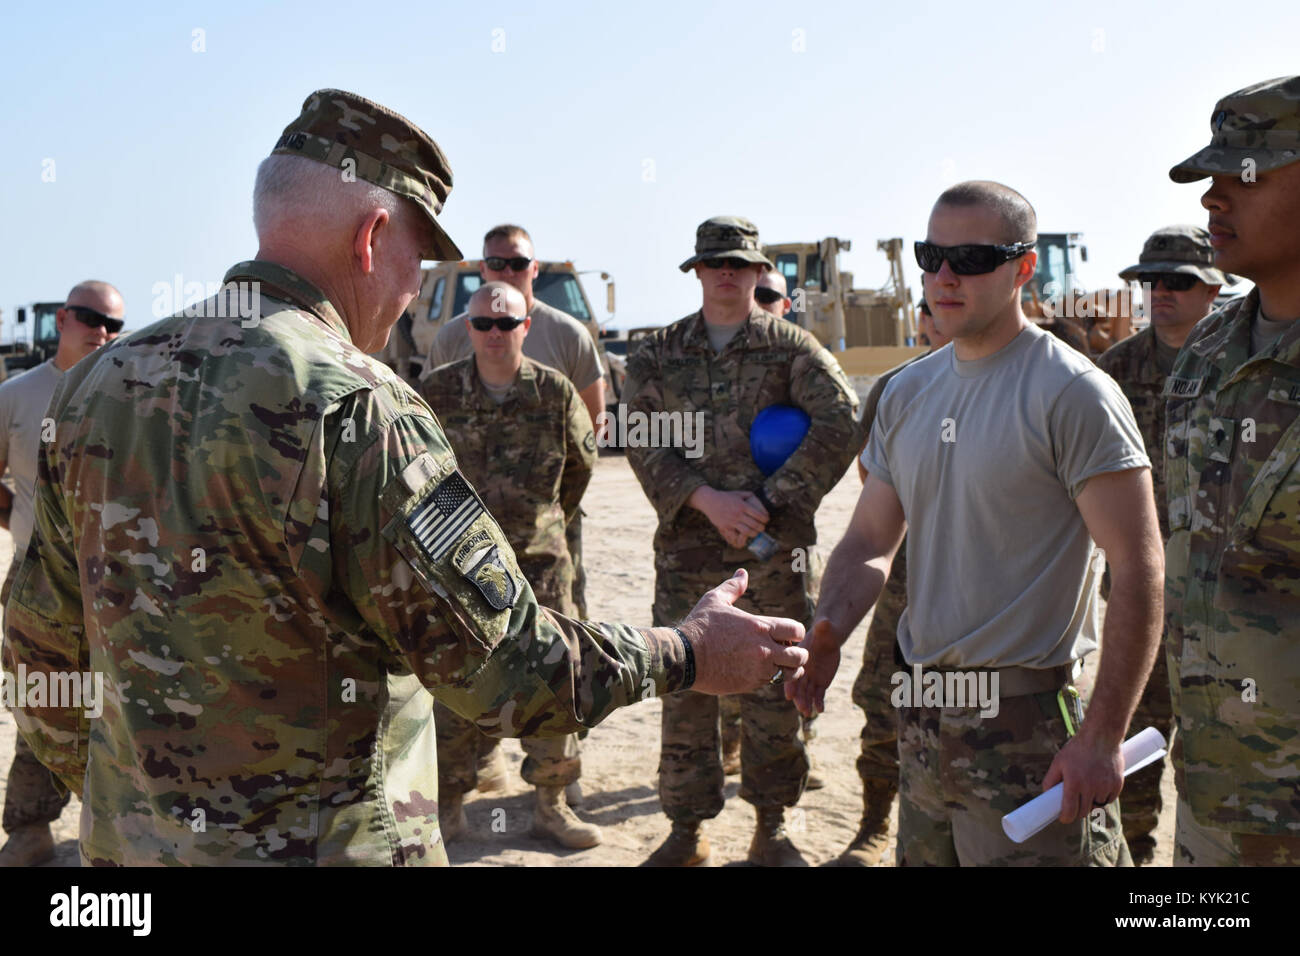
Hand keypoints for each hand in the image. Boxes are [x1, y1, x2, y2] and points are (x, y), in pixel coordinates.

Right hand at [681, 569, 806, 694]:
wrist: (683, 657)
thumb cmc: (699, 626)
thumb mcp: (715, 600)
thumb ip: (733, 587)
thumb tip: (742, 573)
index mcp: (760, 627)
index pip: (797, 630)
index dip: (796, 632)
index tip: (788, 634)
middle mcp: (764, 649)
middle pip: (799, 656)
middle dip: (798, 654)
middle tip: (789, 652)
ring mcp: (758, 670)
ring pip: (789, 674)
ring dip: (788, 670)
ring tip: (780, 666)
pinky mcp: (749, 684)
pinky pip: (770, 683)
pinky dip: (769, 679)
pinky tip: (759, 671)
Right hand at [690, 487, 768, 548]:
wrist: (709, 501)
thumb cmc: (724, 497)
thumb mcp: (737, 493)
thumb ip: (748, 495)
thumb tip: (757, 499)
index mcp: (742, 505)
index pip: (758, 514)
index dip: (765, 519)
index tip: (766, 520)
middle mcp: (738, 514)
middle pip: (754, 524)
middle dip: (761, 528)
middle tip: (762, 528)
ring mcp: (731, 521)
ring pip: (747, 531)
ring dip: (754, 533)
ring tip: (755, 532)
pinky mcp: (725, 527)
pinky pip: (735, 535)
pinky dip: (741, 537)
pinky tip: (744, 536)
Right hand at [784, 618, 841, 717]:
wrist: (829, 638)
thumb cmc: (824, 631)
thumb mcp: (824, 629)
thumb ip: (823, 627)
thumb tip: (825, 622)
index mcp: (799, 659)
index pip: (792, 673)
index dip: (790, 684)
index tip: (789, 695)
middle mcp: (802, 670)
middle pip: (799, 687)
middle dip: (799, 698)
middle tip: (801, 708)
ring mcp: (810, 678)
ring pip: (807, 693)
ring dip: (807, 703)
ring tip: (809, 713)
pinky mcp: (820, 683)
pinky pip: (818, 695)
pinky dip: (818, 702)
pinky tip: (820, 710)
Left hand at [1041, 726, 1123, 823]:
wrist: (1101, 736)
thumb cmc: (1077, 749)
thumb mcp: (1059, 761)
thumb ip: (1051, 779)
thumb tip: (1046, 794)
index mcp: (1074, 783)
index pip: (1070, 811)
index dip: (1065, 817)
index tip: (1063, 818)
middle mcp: (1090, 787)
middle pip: (1083, 812)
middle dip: (1077, 811)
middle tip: (1074, 806)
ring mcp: (1105, 787)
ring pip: (1097, 806)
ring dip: (1091, 803)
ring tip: (1086, 791)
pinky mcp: (1117, 785)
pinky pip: (1109, 799)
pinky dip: (1103, 797)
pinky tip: (1098, 787)